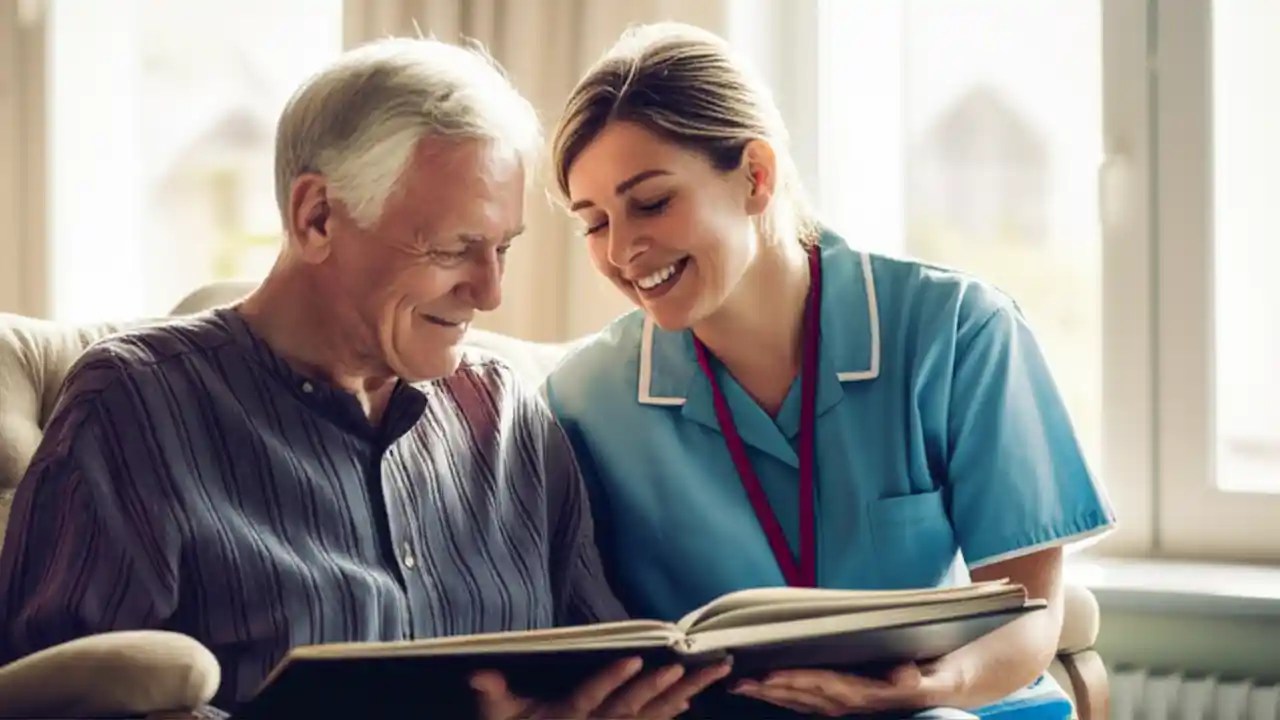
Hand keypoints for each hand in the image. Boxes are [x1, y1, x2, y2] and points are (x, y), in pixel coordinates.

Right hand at [471, 656, 732, 718]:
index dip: (609, 681)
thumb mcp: (497, 716)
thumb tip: (478, 673)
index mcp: (564, 719)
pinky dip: (671, 713)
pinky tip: (692, 697)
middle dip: (655, 688)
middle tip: (680, 665)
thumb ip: (491, 694)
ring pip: (649, 718)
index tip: (632, 660)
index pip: (588, 699)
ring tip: (705, 673)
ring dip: (678, 696)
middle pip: (627, 710)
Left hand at [730, 662, 960, 716]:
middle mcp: (847, 704)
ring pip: (797, 700)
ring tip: (739, 684)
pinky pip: (803, 701)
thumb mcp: (928, 678)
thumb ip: (914, 679)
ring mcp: (840, 706)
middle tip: (737, 681)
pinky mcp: (837, 702)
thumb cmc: (930, 678)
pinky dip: (780, 693)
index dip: (796, 681)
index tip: (769, 675)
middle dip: (768, 689)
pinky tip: (760, 688)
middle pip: (801, 695)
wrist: (939, 690)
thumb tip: (903, 676)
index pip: (824, 686)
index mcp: (864, 696)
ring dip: (768, 693)